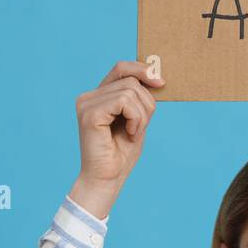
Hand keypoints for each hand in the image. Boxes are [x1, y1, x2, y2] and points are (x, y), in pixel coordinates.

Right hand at [75, 60, 163, 185]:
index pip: (121, 68)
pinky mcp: (89, 113)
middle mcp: (89, 96)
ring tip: (133, 133)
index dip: (143, 70)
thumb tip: (155, 76)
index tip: (161, 83)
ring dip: (141, 115)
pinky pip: (124, 101)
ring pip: (130, 90)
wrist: (107, 179)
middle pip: (130, 80)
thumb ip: (140, 99)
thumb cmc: (121, 154)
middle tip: (139, 128)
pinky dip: (135, 119)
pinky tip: (129, 134)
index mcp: (98, 96)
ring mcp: (86, 103)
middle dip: (146, 104)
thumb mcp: (137, 120)